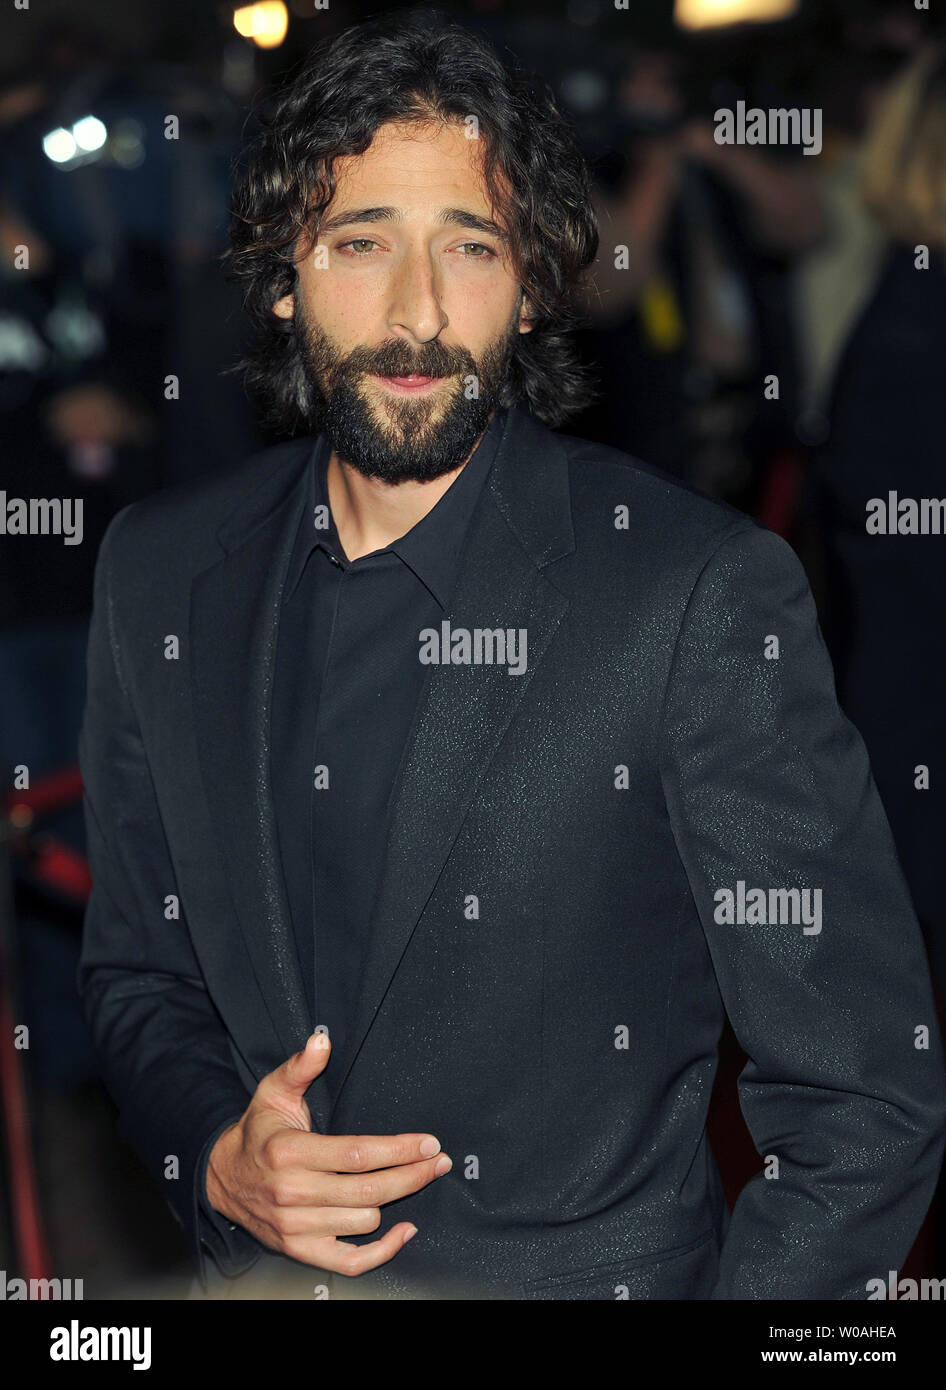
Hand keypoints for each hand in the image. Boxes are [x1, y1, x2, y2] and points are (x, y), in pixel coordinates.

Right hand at [205, 1033, 450, 1274]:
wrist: (221, 1179)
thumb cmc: (257, 1131)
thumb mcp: (273, 1092)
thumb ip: (300, 1066)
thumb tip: (322, 1040)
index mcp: (289, 1152)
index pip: (357, 1155)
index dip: (399, 1150)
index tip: (429, 1143)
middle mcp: (291, 1193)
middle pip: (368, 1191)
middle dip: (413, 1175)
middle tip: (440, 1162)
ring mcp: (295, 1227)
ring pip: (363, 1222)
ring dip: (396, 1202)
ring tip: (416, 1179)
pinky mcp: (299, 1250)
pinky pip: (349, 1262)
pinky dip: (382, 1253)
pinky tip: (404, 1231)